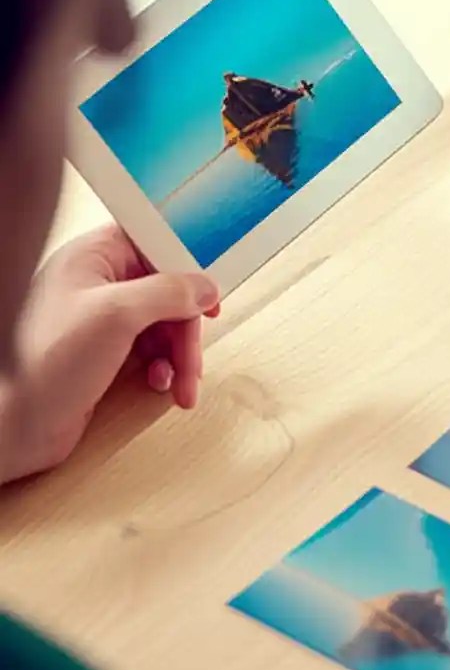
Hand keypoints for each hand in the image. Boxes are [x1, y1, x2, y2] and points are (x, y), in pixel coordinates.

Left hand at [2, 226, 219, 482]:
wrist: (13, 424)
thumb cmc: (47, 362)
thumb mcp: (118, 315)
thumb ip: (169, 293)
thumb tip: (206, 287)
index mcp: (93, 258)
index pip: (155, 245)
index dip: (186, 268)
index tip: (209, 296)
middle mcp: (97, 284)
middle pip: (168, 293)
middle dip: (187, 332)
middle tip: (192, 363)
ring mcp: (100, 319)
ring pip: (164, 326)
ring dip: (181, 356)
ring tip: (181, 387)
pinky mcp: (103, 352)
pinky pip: (151, 351)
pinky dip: (165, 370)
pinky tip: (160, 386)